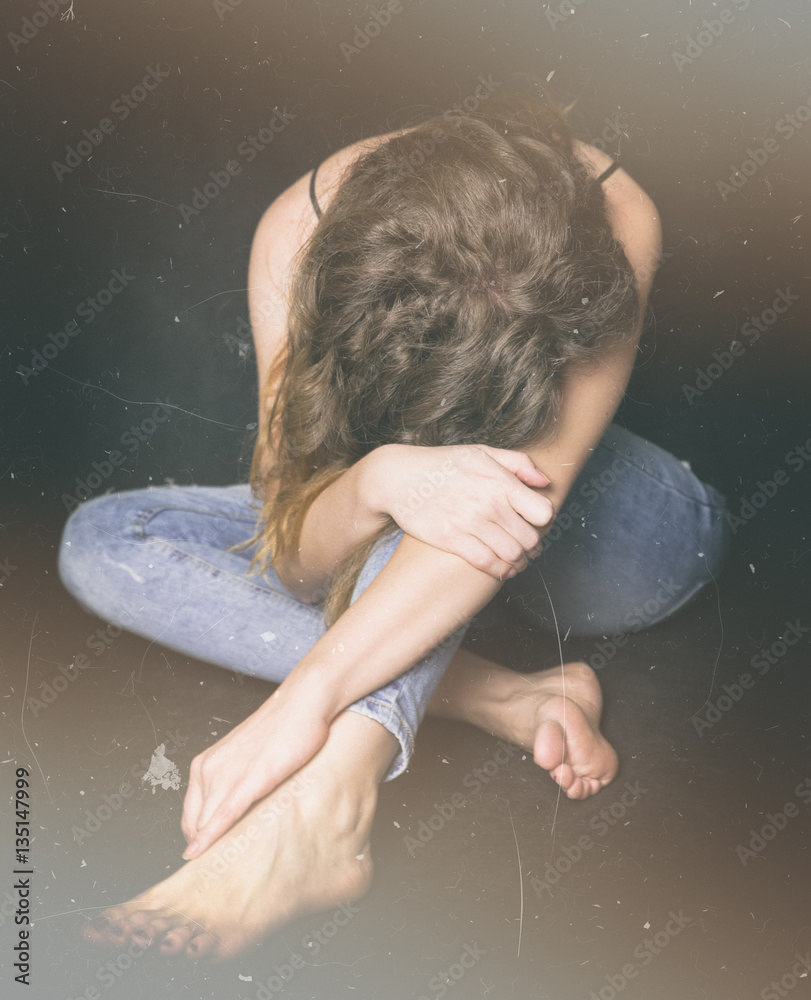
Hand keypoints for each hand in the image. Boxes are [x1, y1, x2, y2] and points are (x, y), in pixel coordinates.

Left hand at [180, 686, 329, 858]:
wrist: (302, 702)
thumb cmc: (282, 728)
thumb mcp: (247, 757)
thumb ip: (234, 782)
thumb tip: (234, 812)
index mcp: (205, 764)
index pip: (190, 815)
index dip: (198, 838)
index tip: (208, 856)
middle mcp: (208, 769)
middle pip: (195, 823)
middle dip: (204, 847)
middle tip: (217, 870)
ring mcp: (227, 774)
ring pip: (207, 824)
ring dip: (212, 848)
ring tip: (222, 871)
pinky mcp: (250, 780)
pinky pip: (223, 816)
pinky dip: (210, 837)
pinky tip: (200, 853)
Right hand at [368, 443, 554, 579]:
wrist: (398, 477)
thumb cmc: (443, 464)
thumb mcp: (481, 452)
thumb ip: (518, 464)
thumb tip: (545, 483)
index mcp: (499, 481)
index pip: (542, 512)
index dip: (544, 521)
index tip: (535, 523)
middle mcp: (488, 502)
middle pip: (530, 538)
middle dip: (534, 547)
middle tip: (530, 549)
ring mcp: (469, 522)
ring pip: (512, 555)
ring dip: (520, 563)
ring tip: (518, 561)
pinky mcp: (451, 539)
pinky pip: (487, 563)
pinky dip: (500, 571)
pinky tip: (502, 570)